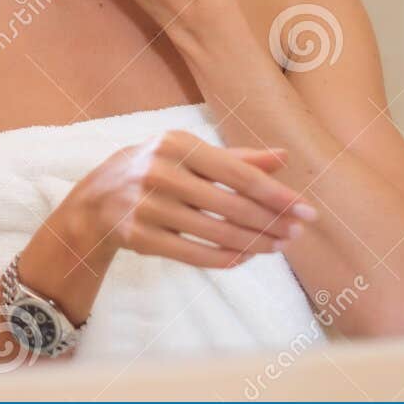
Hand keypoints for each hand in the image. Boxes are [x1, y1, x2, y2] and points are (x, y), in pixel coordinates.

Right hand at [55, 129, 318, 268]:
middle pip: (231, 206)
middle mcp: (160, 172)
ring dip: (254, 243)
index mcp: (177, 144)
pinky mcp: (139, 236)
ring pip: (215, 233)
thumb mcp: (189, 153)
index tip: (306, 211)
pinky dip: (224, 258)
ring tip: (278, 246)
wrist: (96, 198)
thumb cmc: (156, 169)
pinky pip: (193, 254)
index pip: (238, 173)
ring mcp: (147, 206)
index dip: (276, 194)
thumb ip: (237, 158)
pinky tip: (246, 258)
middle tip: (296, 233)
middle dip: (270, 222)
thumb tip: (283, 158)